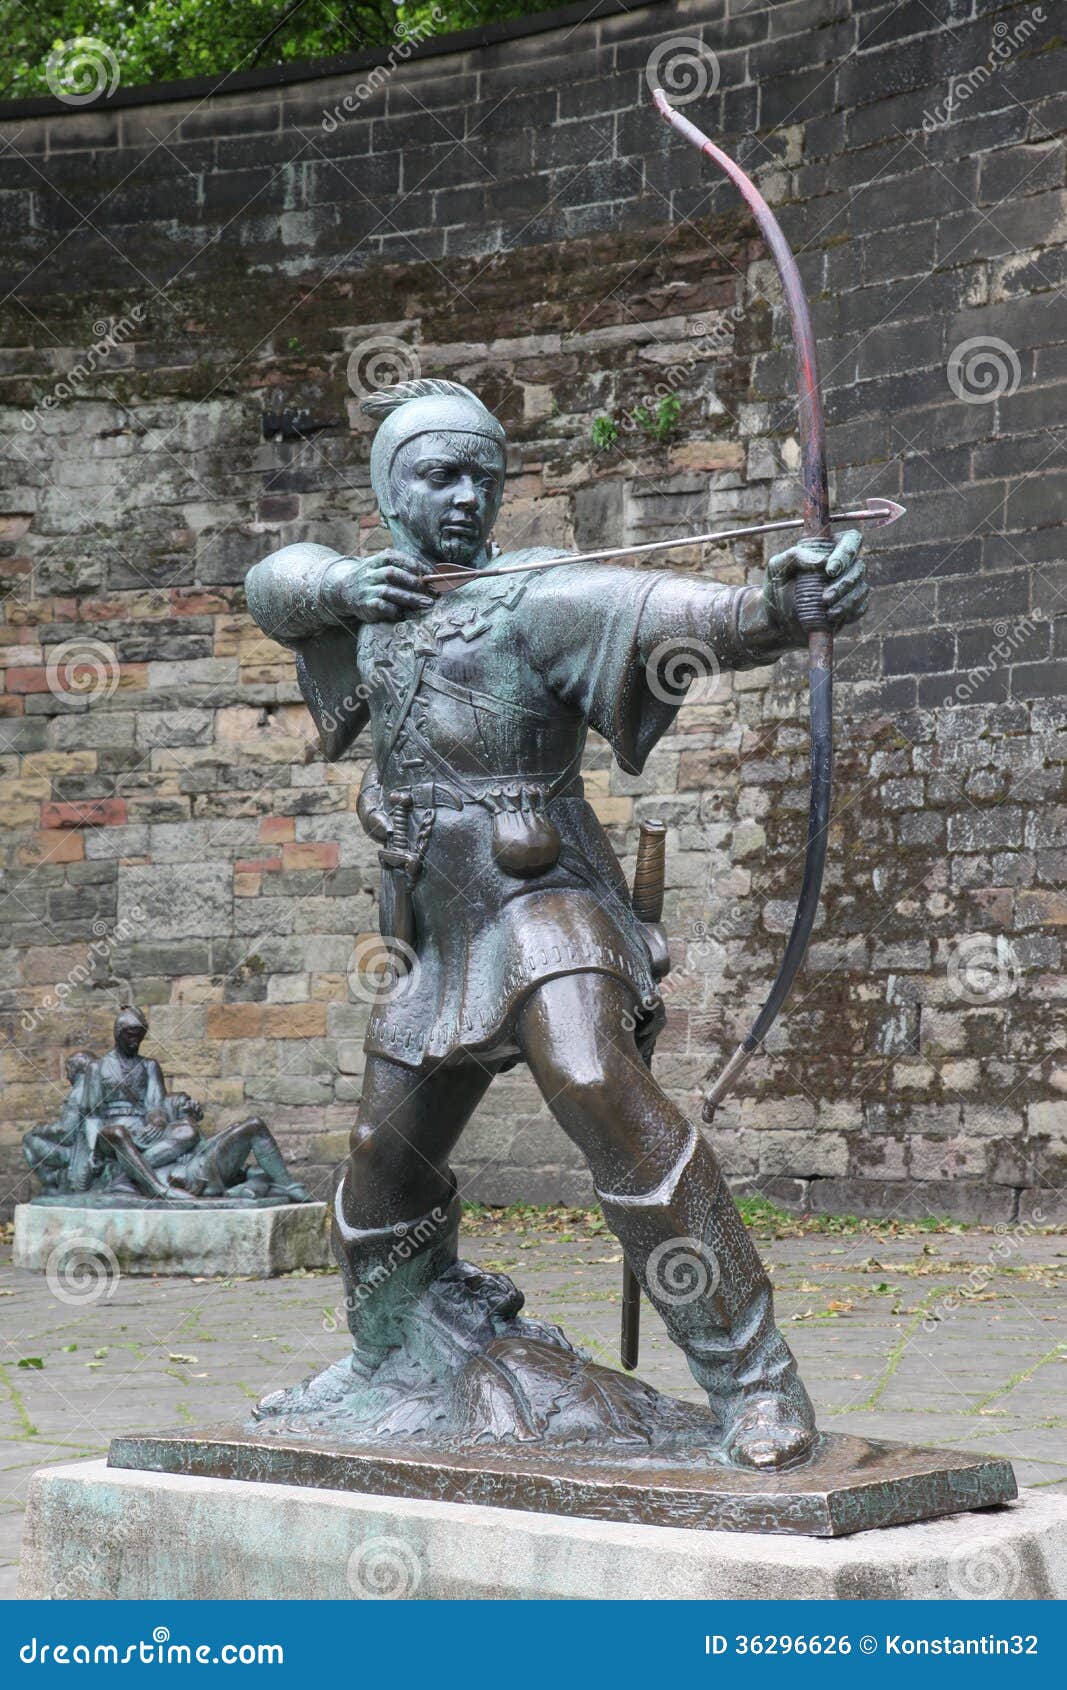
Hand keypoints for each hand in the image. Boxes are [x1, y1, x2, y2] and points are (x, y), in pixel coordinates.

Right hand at [322, 550, 436, 623]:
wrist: (342, 590)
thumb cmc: (372, 579)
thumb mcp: (380, 567)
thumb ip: (400, 567)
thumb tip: (430, 574)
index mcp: (375, 561)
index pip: (394, 557)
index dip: (412, 563)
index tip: (430, 572)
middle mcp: (370, 574)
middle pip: (392, 573)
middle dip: (414, 582)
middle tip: (432, 591)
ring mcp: (366, 589)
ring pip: (388, 591)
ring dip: (410, 598)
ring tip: (427, 603)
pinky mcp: (365, 605)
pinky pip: (380, 606)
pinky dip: (394, 609)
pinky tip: (405, 613)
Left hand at [763, 529, 868, 630]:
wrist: (775, 618)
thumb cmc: (776, 586)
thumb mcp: (777, 566)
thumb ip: (795, 556)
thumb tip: (822, 560)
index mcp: (828, 548)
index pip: (851, 540)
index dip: (847, 552)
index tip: (830, 570)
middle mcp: (843, 566)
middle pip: (859, 566)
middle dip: (845, 583)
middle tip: (825, 597)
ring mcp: (848, 587)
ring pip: (861, 588)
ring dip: (848, 600)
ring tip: (828, 612)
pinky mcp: (850, 607)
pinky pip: (861, 606)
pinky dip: (850, 611)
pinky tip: (833, 617)